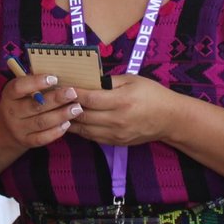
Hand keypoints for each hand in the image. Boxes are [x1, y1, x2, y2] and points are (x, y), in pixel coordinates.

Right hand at [0, 72, 81, 149]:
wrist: (7, 128)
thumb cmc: (21, 102)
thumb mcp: (22, 91)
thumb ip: (35, 83)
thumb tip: (59, 74)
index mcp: (9, 95)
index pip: (19, 87)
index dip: (36, 82)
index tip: (54, 78)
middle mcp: (11, 112)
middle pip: (35, 106)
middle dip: (56, 99)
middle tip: (72, 93)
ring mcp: (18, 128)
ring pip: (41, 122)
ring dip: (61, 115)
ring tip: (76, 108)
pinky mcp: (26, 141)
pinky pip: (42, 138)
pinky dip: (56, 131)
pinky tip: (68, 123)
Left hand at [64, 74, 178, 146]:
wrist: (170, 119)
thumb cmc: (152, 94)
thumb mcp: (132, 80)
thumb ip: (109, 81)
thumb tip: (87, 81)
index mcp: (122, 101)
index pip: (90, 98)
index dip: (73, 93)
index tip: (60, 86)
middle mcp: (117, 120)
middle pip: (83, 115)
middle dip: (66, 107)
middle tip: (53, 99)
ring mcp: (116, 134)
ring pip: (84, 129)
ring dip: (68, 120)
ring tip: (57, 111)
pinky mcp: (115, 143)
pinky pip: (91, 137)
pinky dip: (79, 129)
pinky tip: (71, 121)